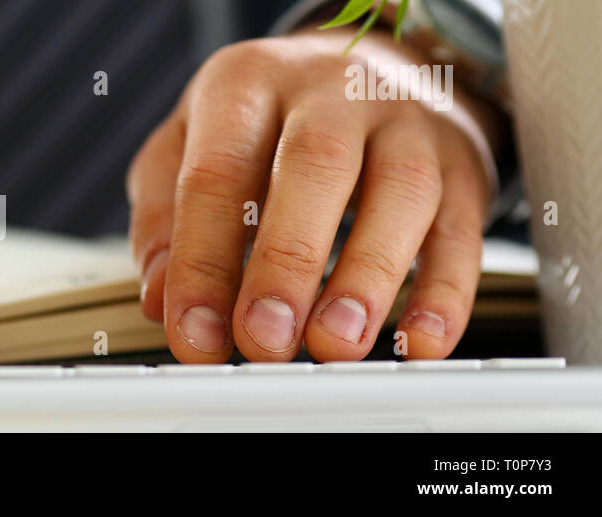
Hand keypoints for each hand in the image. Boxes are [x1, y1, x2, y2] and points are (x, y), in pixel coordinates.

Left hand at [128, 29, 498, 362]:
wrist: (365, 64)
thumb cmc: (263, 121)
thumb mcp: (186, 145)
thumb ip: (163, 219)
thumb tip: (162, 299)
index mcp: (247, 83)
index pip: (218, 172)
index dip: (202, 260)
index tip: (195, 333)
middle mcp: (330, 92)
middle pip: (315, 165)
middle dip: (287, 262)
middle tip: (265, 340)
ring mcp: (404, 122)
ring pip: (401, 189)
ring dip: (369, 276)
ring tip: (334, 343)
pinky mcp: (461, 164)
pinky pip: (462, 226)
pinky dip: (446, 290)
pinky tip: (419, 339)